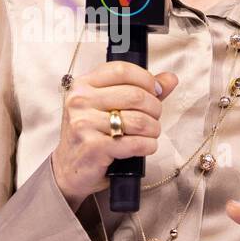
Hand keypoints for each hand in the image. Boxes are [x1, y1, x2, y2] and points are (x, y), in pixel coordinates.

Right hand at [52, 61, 179, 209]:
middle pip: (135, 95)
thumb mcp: (108, 107)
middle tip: (154, 118)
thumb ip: (140, 90)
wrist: (70, 169)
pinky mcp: (93, 147)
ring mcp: (85, 124)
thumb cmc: (91, 136)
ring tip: (150, 134)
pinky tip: (145, 147)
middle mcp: (80, 101)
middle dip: (155, 109)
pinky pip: (135, 143)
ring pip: (139, 120)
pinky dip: (148, 145)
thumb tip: (169, 79)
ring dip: (153, 129)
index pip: (122, 70)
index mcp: (83, 85)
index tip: (156, 91)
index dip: (147, 79)